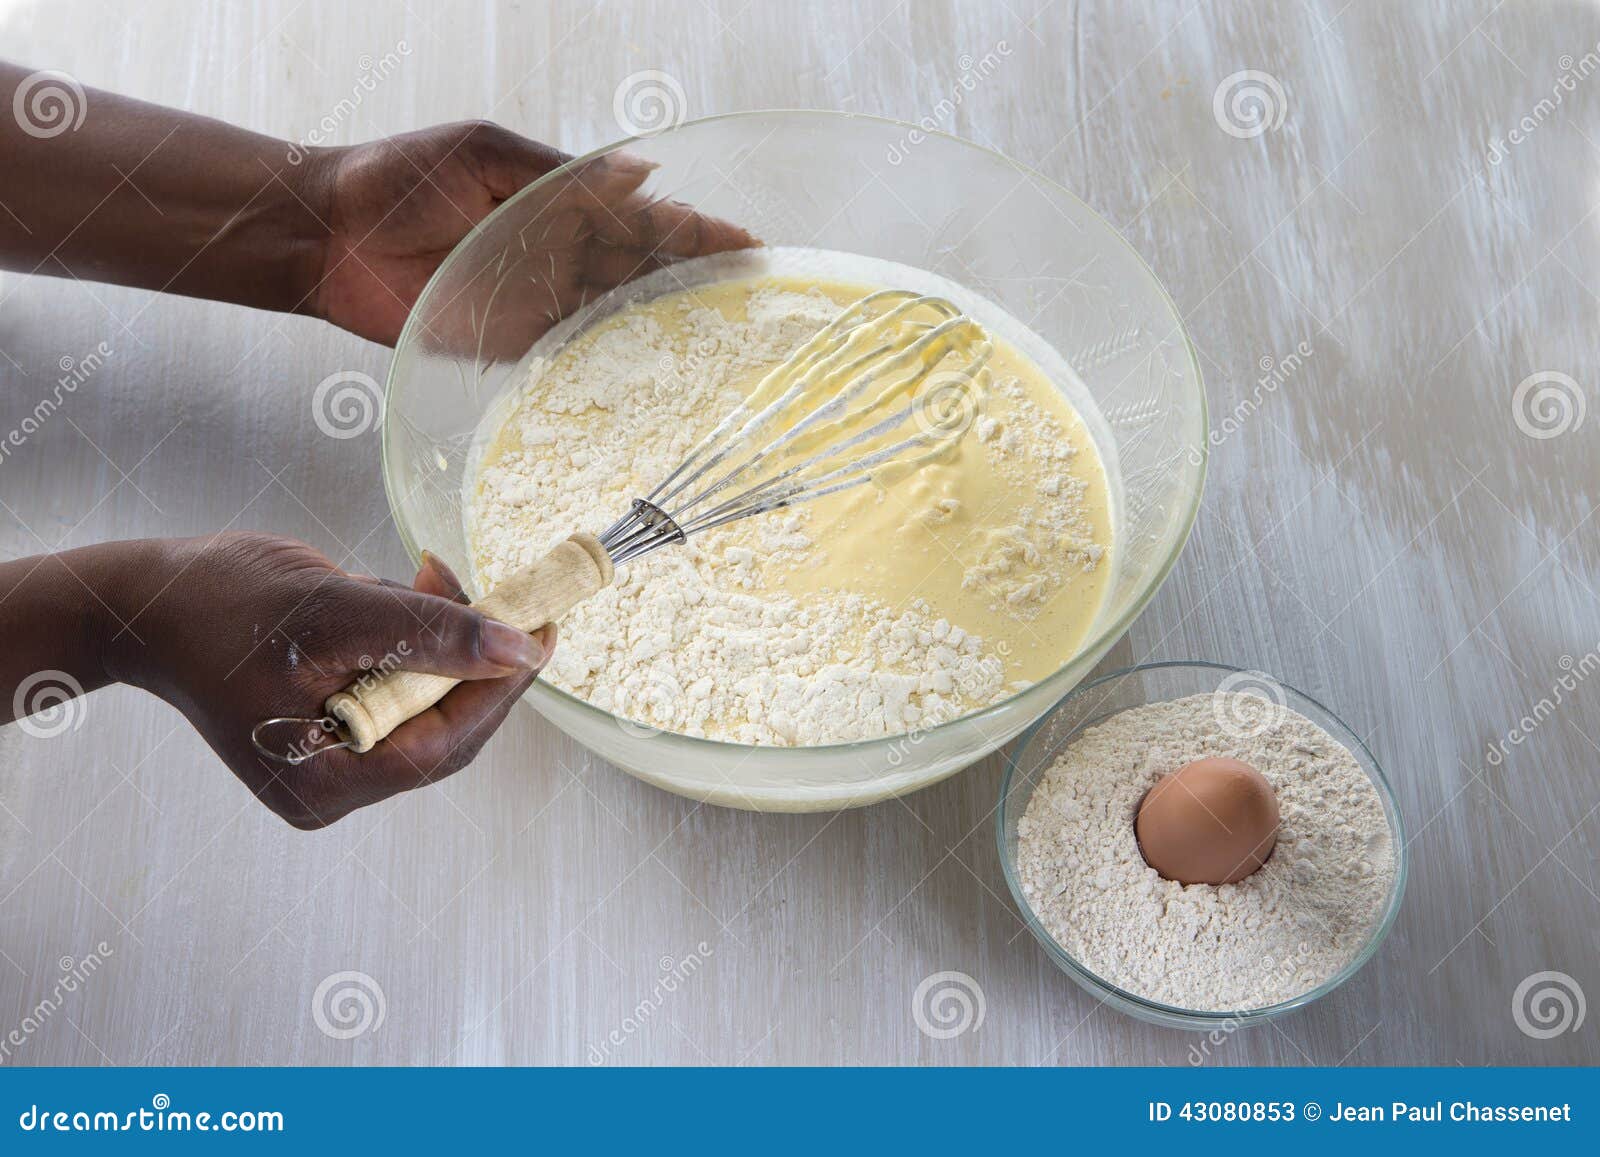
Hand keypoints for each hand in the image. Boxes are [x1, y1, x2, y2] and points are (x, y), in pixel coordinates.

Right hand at [114, 533, 550, 828]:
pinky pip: (402, 683)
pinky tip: (404, 591)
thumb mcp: (333, 610)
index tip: (541, 632)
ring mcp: (335, 754)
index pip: (442, 746)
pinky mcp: (337, 718)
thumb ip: (427, 632)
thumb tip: (516, 647)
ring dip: (445, 638)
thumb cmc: (218, 605)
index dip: (499, 690)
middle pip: (443, 729)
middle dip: (477, 658)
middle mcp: (334, 781)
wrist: (147, 600)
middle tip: (514, 598)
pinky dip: (416, 637)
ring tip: (426, 577)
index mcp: (325, 781)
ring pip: (427, 700)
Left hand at [308, 120, 757, 345]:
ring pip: (617, 316)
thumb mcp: (486, 154)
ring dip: (666, 327)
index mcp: (558, 202)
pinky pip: (570, 356)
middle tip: (751, 299)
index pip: (643, 217)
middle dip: (698, 281)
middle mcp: (557, 253)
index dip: (696, 231)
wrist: (329, 233)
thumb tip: (642, 170)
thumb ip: (561, 172)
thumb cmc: (401, 177)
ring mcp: (538, 301)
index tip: (747, 243)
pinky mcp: (510, 343)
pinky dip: (610, 364)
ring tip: (722, 340)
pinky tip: (654, 374)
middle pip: (642, 271)